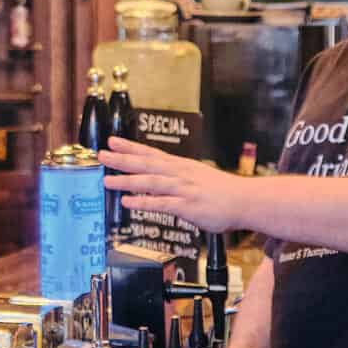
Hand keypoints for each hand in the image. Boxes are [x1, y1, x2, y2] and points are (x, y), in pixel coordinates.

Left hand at [99, 138, 243, 232]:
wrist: (245, 200)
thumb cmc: (221, 191)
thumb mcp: (195, 176)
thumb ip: (174, 177)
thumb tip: (156, 178)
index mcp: (180, 166)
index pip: (151, 153)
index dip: (130, 147)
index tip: (112, 141)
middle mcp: (179, 174)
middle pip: (146, 164)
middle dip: (122, 159)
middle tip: (102, 154)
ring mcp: (183, 189)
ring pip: (151, 183)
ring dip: (127, 181)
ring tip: (107, 180)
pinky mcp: (188, 206)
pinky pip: (162, 204)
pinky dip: (144, 202)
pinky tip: (128, 202)